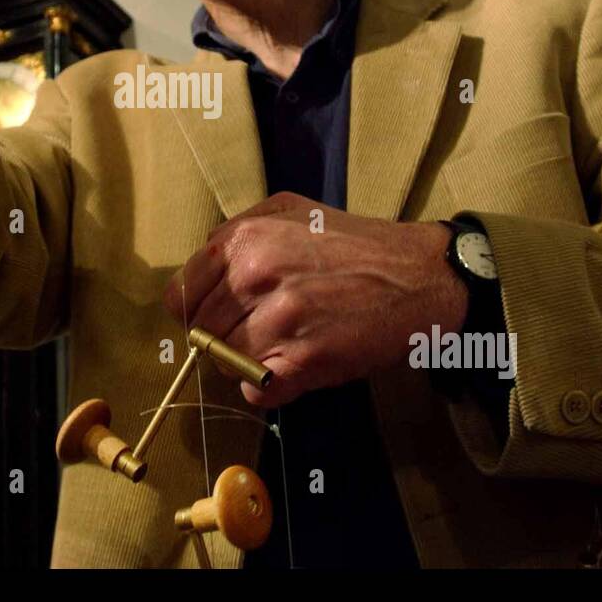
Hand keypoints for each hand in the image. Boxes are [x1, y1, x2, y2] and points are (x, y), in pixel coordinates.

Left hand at [164, 193, 468, 407]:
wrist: (421, 276)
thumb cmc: (356, 243)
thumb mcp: (291, 211)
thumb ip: (240, 232)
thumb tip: (202, 269)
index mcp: (244, 238)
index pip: (180, 295)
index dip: (197, 309)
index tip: (219, 315)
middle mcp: (255, 275)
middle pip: (201, 331)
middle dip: (222, 336)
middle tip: (258, 331)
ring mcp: (279, 320)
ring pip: (224, 361)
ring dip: (245, 362)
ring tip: (280, 346)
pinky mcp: (304, 361)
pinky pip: (255, 391)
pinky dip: (268, 387)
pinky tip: (292, 367)